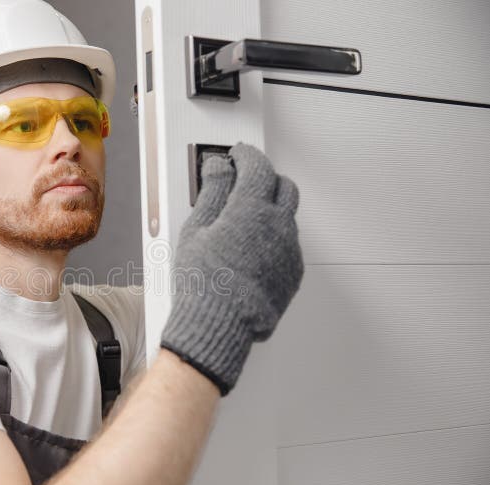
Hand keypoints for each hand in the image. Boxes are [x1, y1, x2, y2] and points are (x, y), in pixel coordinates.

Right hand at [160, 143, 303, 395]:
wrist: (221, 324)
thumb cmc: (204, 281)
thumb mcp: (197, 229)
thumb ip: (212, 191)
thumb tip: (218, 168)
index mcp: (253, 209)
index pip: (258, 166)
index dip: (246, 155)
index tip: (237, 155)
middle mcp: (279, 225)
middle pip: (282, 186)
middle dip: (265, 178)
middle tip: (245, 182)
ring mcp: (290, 249)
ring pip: (288, 215)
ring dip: (271, 208)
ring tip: (245, 219)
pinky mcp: (293, 271)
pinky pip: (289, 244)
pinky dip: (275, 236)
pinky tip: (253, 248)